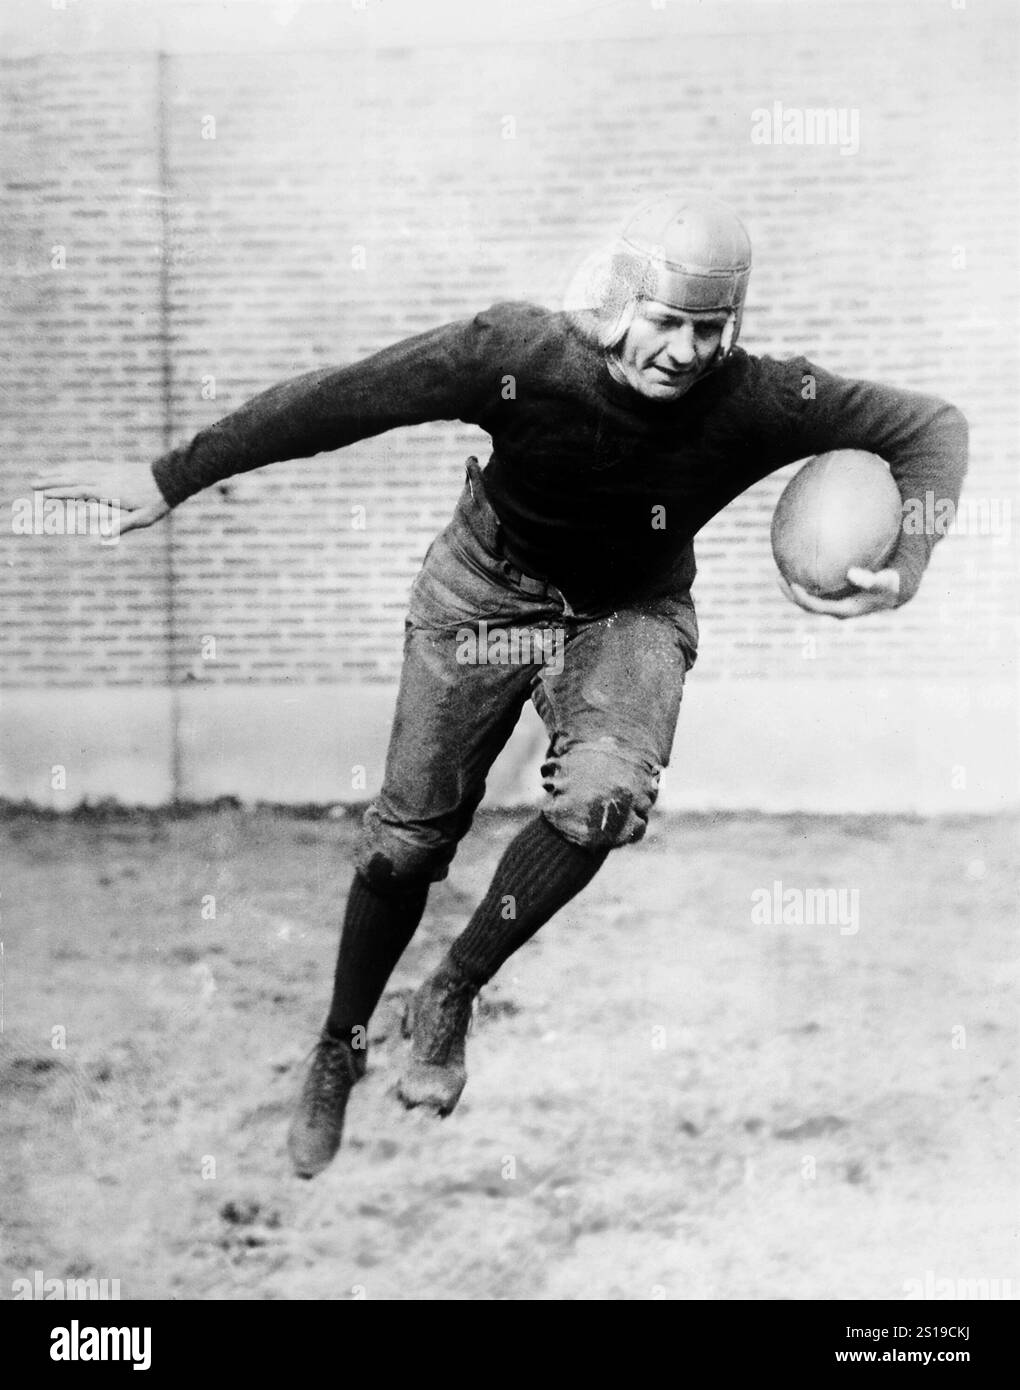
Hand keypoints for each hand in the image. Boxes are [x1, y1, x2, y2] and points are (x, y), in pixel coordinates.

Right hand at [28, 462, 169, 534]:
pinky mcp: (113, 466)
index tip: (42, 496)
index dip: (59, 494)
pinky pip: (88, 464)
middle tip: (32, 484)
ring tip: (41, 473)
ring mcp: (108, 470)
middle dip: (51, 482)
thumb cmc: (157, 502)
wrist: (170, 478)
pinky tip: (67, 467)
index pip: (78, 492)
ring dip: (58, 471)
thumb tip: (104, 536)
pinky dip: (74, 465)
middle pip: (72, 479)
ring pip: (77, 469)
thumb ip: (122, 526)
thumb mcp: (142, 519)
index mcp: (108, 492)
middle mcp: (104, 478)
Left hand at [778, 566, 900, 618]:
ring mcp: (835, 604)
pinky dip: (806, 582)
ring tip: (782, 573)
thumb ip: (870, 579)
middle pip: (808, 606)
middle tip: (780, 577)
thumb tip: (850, 573)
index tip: (793, 584)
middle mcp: (837, 610)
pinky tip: (798, 565)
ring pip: (810, 600)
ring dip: (795, 590)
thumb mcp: (885, 581)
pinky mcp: (836, 597)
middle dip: (793, 594)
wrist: (896, 591)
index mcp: (845, 609)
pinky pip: (816, 592)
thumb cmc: (890, 584)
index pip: (818, 606)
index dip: (803, 598)